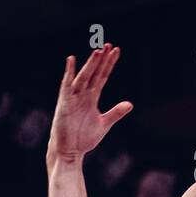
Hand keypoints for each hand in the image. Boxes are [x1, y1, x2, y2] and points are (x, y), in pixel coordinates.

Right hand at [47, 44, 132, 164]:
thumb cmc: (83, 138)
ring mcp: (73, 97)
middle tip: (109, 44)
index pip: (102, 76)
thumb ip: (115, 113)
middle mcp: (82, 94)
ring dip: (90, 64)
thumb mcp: (104, 124)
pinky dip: (69, 73)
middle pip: (94, 72)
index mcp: (91, 98)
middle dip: (101, 59)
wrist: (70, 151)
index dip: (109, 64)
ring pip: (83, 76)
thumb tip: (130, 104)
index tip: (116, 51)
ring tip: (98, 51)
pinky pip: (67, 85)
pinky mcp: (65, 103)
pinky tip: (71, 60)